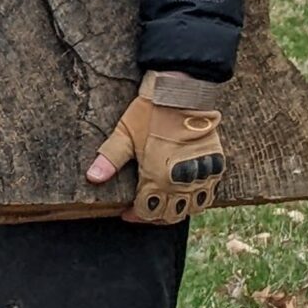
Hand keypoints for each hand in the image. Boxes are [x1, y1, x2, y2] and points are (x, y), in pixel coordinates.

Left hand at [87, 72, 225, 223]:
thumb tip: (92, 178)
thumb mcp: (124, 133)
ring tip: (163, 205)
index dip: (135, 215)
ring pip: (191, 207)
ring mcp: (201, 174)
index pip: (147, 211)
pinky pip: (208, 194)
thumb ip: (109, 158)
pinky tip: (185, 195)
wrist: (183, 92)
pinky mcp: (215, 165)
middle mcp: (182, 181)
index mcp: (158, 177)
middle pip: (170, 214)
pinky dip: (196, 199)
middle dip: (154, 216)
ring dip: (176, 210)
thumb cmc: (151, 111)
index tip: (126, 212)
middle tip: (143, 210)